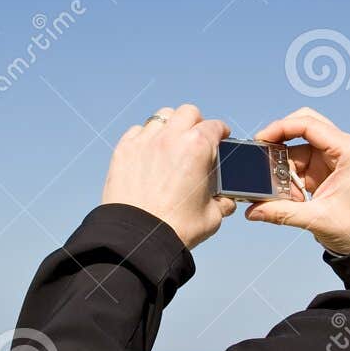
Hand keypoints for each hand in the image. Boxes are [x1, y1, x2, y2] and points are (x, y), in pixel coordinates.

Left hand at [102, 104, 235, 248]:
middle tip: (197, 137)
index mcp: (198, 147)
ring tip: (172, 143)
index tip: (221, 137)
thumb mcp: (212, 217)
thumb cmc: (177, 227)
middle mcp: (171, 137)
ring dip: (170, 126)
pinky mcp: (124, 150)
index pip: (215, 126)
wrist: (138, 237)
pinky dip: (146, 137)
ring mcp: (145, 141)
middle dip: (196, 122)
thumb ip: (222, 203)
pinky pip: (138, 131)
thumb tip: (226, 202)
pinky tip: (149, 152)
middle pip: (188, 113)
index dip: (221, 132)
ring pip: (161, 117)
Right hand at [244, 108, 349, 254]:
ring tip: (282, 192)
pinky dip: (288, 177)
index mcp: (348, 150)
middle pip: (302, 126)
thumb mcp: (316, 219)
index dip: (281, 127)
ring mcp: (331, 157)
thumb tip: (252, 211)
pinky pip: (297, 163)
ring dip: (283, 166)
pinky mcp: (323, 168)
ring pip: (296, 147)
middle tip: (261, 153)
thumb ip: (281, 212)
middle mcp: (341, 147)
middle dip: (279, 138)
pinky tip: (291, 196)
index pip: (309, 124)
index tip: (260, 139)